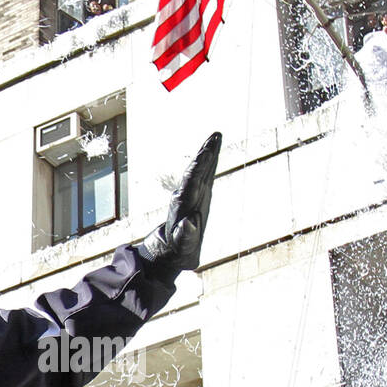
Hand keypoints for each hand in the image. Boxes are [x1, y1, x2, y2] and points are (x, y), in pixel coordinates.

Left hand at [141, 132, 221, 273]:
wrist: (170, 250)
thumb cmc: (177, 250)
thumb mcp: (182, 247)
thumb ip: (185, 235)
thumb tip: (189, 222)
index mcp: (182, 206)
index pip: (191, 183)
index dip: (198, 168)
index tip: (205, 153)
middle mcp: (186, 196)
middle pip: (195, 171)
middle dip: (204, 155)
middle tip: (214, 137)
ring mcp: (193, 195)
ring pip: (200, 170)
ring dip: (207, 153)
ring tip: (216, 136)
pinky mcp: (199, 196)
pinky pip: (205, 175)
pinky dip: (210, 161)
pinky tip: (214, 150)